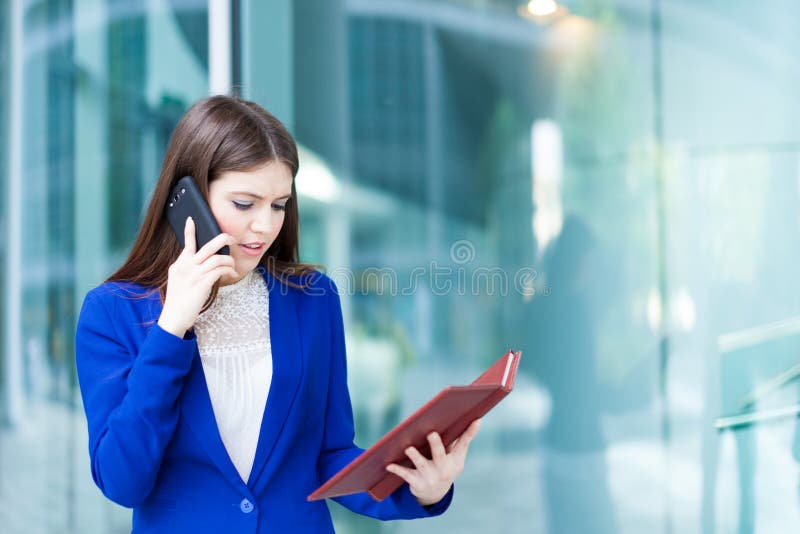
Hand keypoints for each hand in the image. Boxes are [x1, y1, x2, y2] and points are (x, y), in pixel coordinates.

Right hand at [158, 217, 236, 336]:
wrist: (174, 317)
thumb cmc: (179, 301)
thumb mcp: (178, 280)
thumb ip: (187, 269)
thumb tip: (202, 261)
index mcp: (179, 264)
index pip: (186, 244)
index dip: (190, 231)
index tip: (192, 219)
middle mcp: (185, 266)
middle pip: (208, 246)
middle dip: (223, 239)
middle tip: (232, 239)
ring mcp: (194, 274)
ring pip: (218, 258)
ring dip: (229, 262)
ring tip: (233, 267)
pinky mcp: (202, 283)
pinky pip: (220, 270)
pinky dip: (229, 271)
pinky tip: (232, 274)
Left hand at [385, 419, 480, 506]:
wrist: (434, 494)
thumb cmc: (445, 467)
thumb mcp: (456, 456)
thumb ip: (463, 439)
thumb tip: (476, 419)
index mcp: (455, 461)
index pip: (463, 444)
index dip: (469, 433)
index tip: (476, 420)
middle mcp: (444, 469)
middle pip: (440, 455)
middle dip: (436, 445)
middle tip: (431, 434)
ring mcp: (430, 477)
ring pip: (421, 464)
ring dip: (415, 456)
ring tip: (409, 448)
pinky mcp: (417, 483)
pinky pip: (406, 474)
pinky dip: (397, 469)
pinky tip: (389, 465)